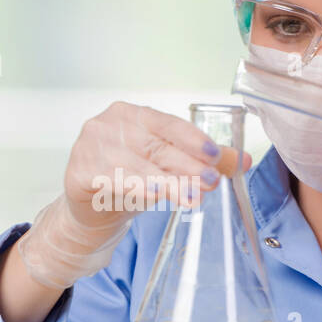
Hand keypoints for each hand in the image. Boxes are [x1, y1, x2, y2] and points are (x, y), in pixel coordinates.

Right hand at [17, 101, 252, 289]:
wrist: (90, 207)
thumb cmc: (129, 178)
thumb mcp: (166, 166)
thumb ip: (202, 161)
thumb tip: (243, 161)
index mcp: (131, 114)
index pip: (167, 124)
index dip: (193, 140)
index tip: (216, 156)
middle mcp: (108, 124)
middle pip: (155, 146)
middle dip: (187, 166)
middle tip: (212, 182)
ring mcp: (90, 146)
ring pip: (137, 165)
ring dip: (168, 182)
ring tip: (192, 196)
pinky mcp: (78, 171)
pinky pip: (113, 180)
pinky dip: (137, 188)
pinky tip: (155, 196)